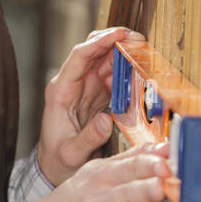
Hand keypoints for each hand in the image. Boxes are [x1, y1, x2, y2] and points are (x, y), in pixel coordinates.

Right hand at [14, 140, 169, 201]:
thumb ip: (132, 160)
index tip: (168, 164)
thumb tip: (165, 147)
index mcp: (102, 180)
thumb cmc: (79, 199)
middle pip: (124, 195)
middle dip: (143, 191)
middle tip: (162, 187)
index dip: (149, 166)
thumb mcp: (98, 172)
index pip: (129, 169)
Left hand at [37, 27, 146, 186]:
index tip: (119, 34)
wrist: (56, 167)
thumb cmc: (58, 161)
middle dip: (115, 39)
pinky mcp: (98, 96)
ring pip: (105, 60)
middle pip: (94, 51)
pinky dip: (127, 70)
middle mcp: (73, 85)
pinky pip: (114, 76)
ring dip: (124, 53)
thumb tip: (106, 120)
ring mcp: (86, 88)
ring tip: (144, 51)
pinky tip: (141, 70)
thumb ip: (88, 139)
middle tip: (139, 38)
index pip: (79, 56)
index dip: (99, 42)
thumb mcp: (71, 154)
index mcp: (60, 91)